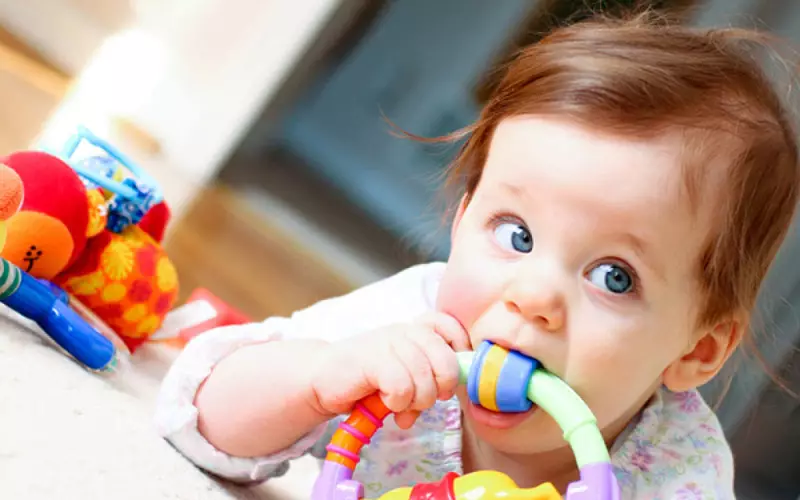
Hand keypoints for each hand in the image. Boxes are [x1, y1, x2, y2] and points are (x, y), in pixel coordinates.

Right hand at [309, 312, 469, 428]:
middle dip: (441, 389)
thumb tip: (446, 396)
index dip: (459, 351)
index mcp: (414, 331)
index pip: (449, 326)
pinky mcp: (372, 359)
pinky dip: (398, 402)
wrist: (322, 378)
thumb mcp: (403, 378)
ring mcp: (388, 343)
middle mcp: (404, 332)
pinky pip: (402, 386)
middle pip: (446, 360)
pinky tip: (386, 402)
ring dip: (416, 401)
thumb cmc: (366, 380)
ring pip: (425, 378)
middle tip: (423, 400)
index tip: (447, 378)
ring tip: (400, 406)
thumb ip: (428, 383)